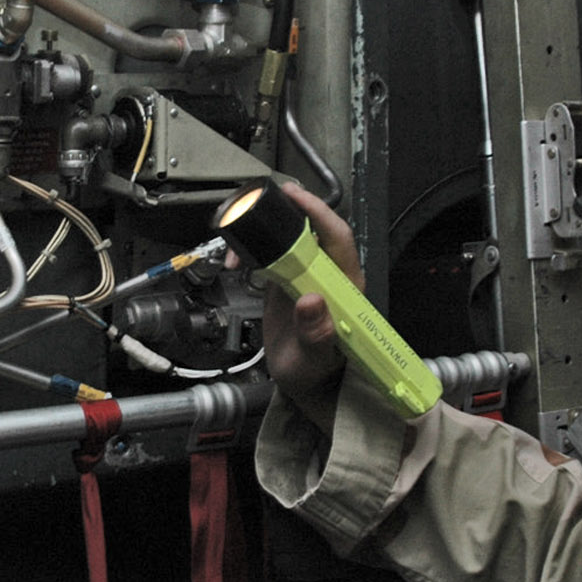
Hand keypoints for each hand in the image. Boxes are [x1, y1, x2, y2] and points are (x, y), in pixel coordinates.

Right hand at [252, 183, 359, 424]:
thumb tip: (312, 301)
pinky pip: (273, 255)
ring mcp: (308, 276)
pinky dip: (252, 253)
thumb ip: (317, 334)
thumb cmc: (317, 374)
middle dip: (285, 215)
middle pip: (312, 230)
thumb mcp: (315, 359)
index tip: (295, 197)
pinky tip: (237, 264)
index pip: (338, 237)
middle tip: (255, 206)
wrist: (304, 385)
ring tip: (236, 252)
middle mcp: (329, 274)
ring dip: (261, 236)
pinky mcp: (289, 282)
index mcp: (344, 287)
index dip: (319, 213)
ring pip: (289, 239)